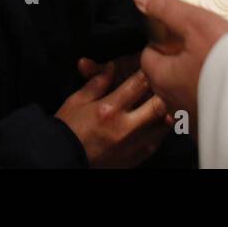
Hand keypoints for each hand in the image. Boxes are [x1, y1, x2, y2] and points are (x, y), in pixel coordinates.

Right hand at [55, 58, 169, 167]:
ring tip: (161, 103)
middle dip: (162, 92)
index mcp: (109, 109)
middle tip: (161, 85)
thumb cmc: (68, 128)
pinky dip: (159, 131)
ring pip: (163, 126)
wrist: (62, 160)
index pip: (139, 84)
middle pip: (158, 105)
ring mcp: (132, 145)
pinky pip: (157, 142)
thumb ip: (97, 82)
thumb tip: (112, 66)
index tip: (150, 68)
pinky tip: (154, 123)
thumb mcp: (77, 100)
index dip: (148, 72)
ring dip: (165, 112)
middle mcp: (124, 127)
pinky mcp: (135, 159)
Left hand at [134, 0, 227, 130]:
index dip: (161, 41)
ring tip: (218, 68)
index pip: (148, 56)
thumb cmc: (226, 62)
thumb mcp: (196, 23)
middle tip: (201, 47)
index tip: (180, 33)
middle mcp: (173, 104)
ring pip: (186, 96)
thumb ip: (167, 9)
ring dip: (196, 83)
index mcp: (162, 78)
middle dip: (178, 63)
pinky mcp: (214, 131)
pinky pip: (207, 112)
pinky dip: (213, 100)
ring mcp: (194, 121)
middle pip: (166, 78)